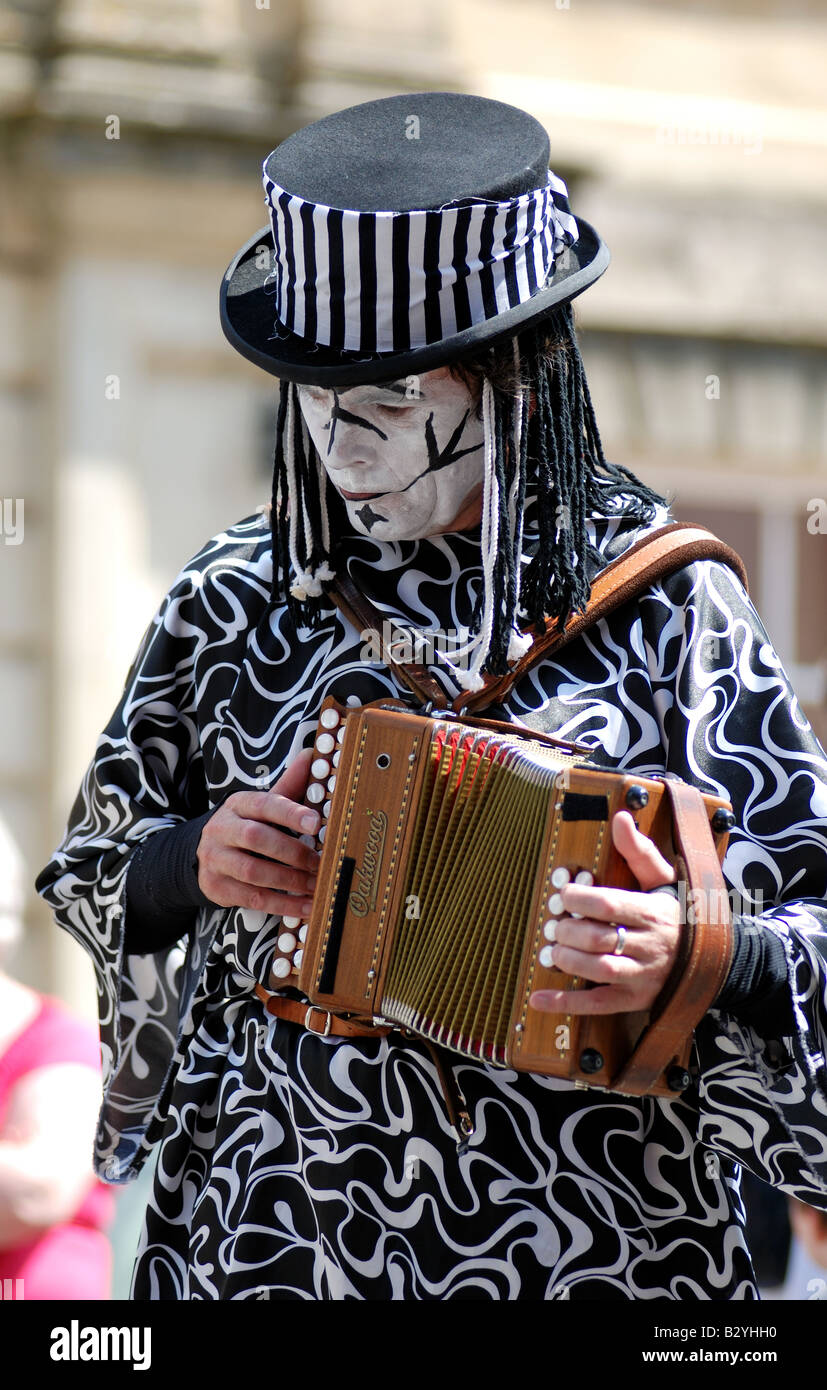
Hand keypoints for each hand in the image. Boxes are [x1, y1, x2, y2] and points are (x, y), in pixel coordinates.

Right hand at [196, 749, 320, 914]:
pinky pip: (252, 898)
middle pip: (256, 838)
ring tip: (317, 885)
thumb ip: (288, 786)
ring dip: (290, 881)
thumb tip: (310, 754)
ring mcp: (215, 859)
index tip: (315, 822)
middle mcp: (221, 829)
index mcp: (238, 804)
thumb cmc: (246, 826)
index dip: (289, 812)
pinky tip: (305, 906)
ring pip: (253, 871)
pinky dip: (282, 904)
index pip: (264, 804)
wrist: (204, 854)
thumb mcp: (262, 805)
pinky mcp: (216, 887)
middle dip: (292, 852)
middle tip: (321, 862)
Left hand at [529, 810, 680, 1016]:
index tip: (564, 895)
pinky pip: (597, 1005)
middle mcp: (650, 946)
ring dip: (569, 961)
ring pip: (600, 970)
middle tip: (555, 925)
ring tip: (553, 950)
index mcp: (654, 912)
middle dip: (569, 931)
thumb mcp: (664, 878)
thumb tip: (620, 817)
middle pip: (600, 939)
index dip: (581, 900)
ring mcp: (643, 976)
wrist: (712, 957)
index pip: (611, 905)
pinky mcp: (634, 1000)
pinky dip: (565, 1003)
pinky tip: (537, 998)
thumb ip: (639, 850)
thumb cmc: (677, 911)